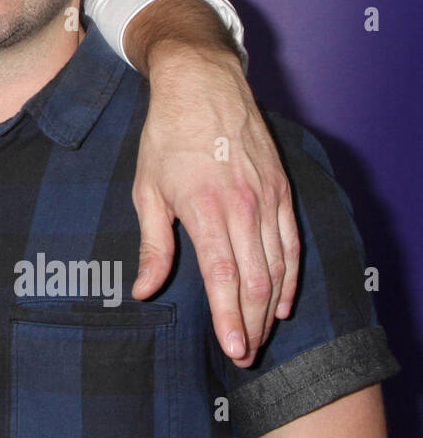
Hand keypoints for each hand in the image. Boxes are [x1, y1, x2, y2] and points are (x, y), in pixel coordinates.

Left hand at [131, 44, 299, 367]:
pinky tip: (283, 300)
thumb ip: (153, 245)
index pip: (224, 278)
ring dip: (272, 307)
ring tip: (261, 336)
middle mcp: (243, 207)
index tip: (233, 348)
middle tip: (244, 354)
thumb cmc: (166, 137)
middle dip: (252, 323)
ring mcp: (268, 198)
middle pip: (257, 280)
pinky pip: (292, 242)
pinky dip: (291, 275)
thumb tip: (145, 290)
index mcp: (205, 210)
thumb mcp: (147, 189)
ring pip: (279, 266)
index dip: (230, 318)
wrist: (202, 84)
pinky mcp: (282, 189)